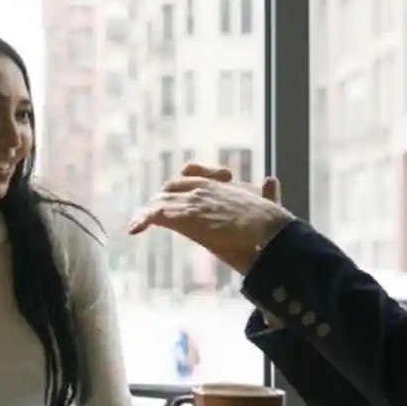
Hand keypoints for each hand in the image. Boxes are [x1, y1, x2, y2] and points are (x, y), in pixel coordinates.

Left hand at [127, 165, 292, 273]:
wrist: (270, 229)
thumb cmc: (273, 223)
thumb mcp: (268, 204)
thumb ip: (268, 193)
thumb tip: (272, 179)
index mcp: (219, 185)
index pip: (189, 175)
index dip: (178, 188)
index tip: (172, 202)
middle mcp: (203, 188)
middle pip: (170, 188)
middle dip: (159, 202)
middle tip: (148, 219)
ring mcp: (194, 201)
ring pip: (160, 201)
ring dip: (147, 214)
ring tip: (136, 226)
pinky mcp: (187, 217)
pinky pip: (157, 214)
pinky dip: (142, 220)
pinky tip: (133, 230)